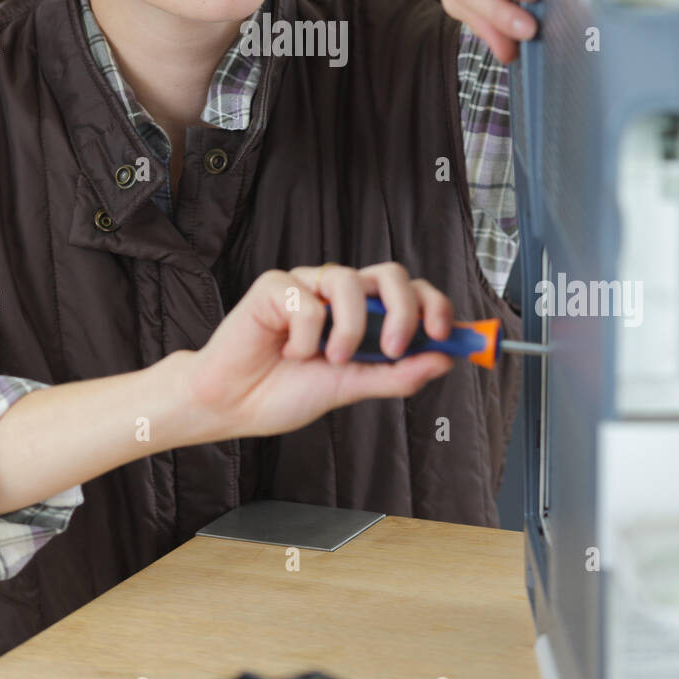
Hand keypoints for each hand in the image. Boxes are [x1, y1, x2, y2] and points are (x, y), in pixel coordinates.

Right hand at [186, 262, 453, 439]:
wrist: (233, 405)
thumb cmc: (284, 391)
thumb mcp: (351, 388)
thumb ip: (396, 374)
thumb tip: (443, 360)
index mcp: (361, 313)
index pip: (410, 292)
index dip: (435, 306)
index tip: (444, 336)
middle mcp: (338, 293)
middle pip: (390, 273)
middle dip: (402, 309)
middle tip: (393, 348)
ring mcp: (307, 286)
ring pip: (349, 280)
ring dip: (347, 329)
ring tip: (328, 359)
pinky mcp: (274, 286)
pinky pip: (306, 299)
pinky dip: (304, 336)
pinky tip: (287, 351)